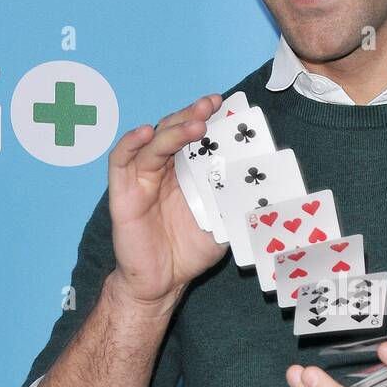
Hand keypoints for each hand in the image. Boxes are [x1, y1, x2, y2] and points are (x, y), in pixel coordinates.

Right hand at [108, 96, 228, 305]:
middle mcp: (164, 169)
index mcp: (188, 171)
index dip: (207, 118)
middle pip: (174, 131)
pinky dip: (130, 143)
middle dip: (192, 115)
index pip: (195, 136)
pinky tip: (145, 133)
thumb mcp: (223, 222)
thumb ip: (237, 202)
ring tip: (195, 124)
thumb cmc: (190, 250)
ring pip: (153, 143)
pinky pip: (120, 161)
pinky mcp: (122, 192)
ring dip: (173, 129)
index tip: (225, 105)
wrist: (163, 282)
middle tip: (210, 106)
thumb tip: (266, 188)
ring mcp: (141, 178)